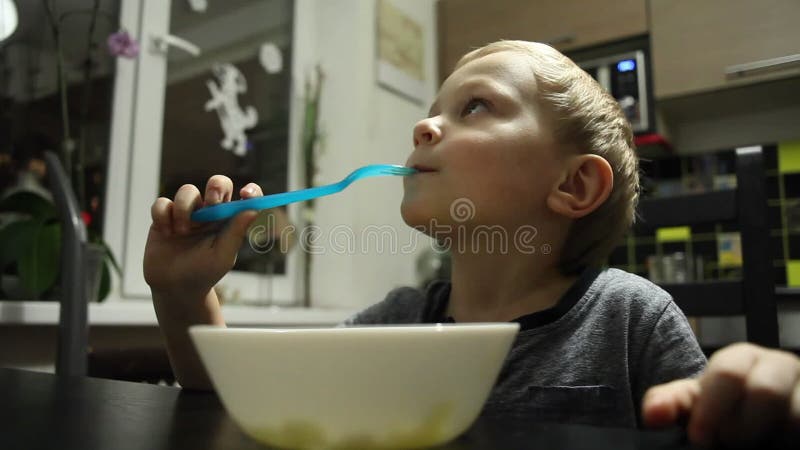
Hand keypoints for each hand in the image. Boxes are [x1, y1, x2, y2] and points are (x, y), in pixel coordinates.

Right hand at [143, 175, 262, 299]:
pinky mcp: (164, 217)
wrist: (175, 287)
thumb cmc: (203, 273)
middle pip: (217, 184)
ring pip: (187, 190)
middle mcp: (210, 212)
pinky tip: (167, 233)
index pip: (245, 198)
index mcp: (229, 220)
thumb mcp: (223, 256)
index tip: (247, 194)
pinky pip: (162, 203)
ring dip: (185, 209)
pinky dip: (163, 216)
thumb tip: (252, 210)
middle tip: (212, 202)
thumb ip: (236, 232)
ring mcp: (187, 213)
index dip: (250, 191)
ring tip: (182, 232)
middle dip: (216, 187)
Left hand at [643, 342, 799, 447]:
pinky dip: (788, 443)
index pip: (729, 374)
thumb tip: (653, 415)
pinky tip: (773, 446)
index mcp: (742, 357)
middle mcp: (779, 367)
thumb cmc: (718, 406)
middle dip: (742, 426)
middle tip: (729, 442)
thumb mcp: (691, 403)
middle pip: (766, 391)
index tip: (699, 437)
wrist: (749, 416)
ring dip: (769, 438)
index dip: (712, 409)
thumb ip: (668, 403)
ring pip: (795, 415)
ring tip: (753, 445)